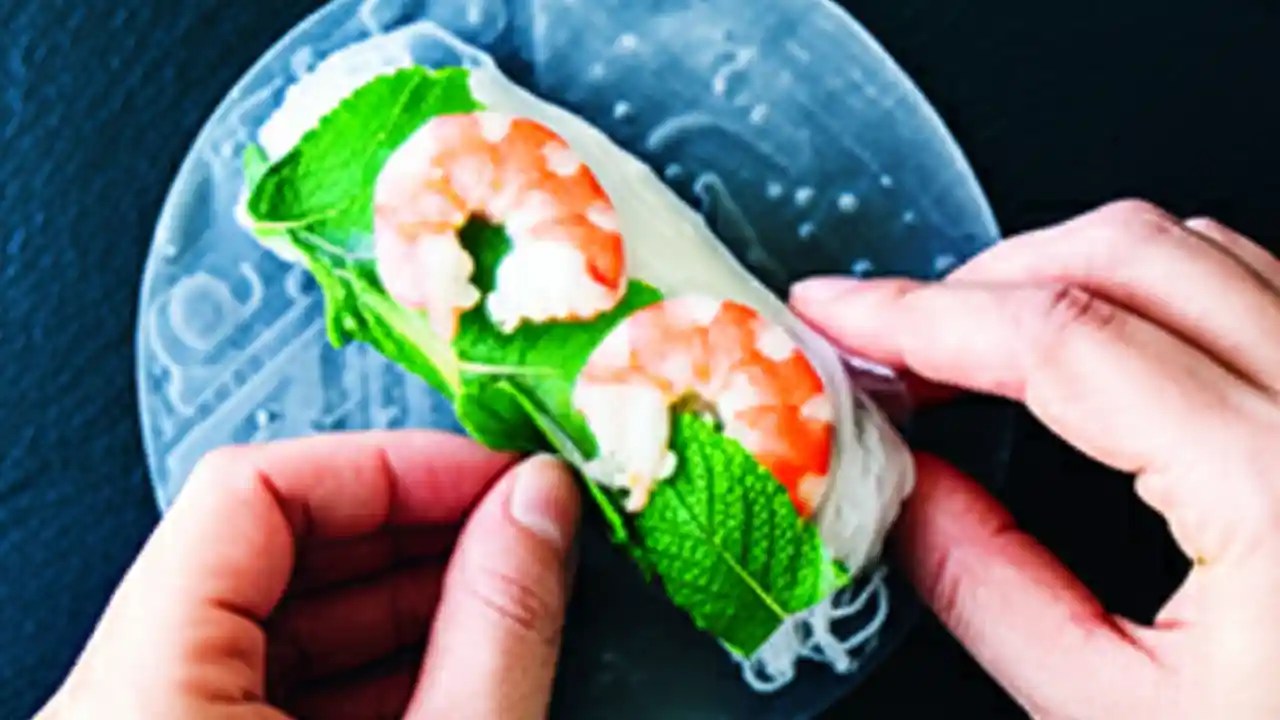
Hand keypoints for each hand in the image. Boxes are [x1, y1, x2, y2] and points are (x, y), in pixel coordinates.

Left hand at [38, 433, 579, 719]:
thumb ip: (497, 624)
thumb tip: (538, 505)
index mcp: (141, 696)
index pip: (250, 494)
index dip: (389, 466)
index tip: (491, 472)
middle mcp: (119, 708)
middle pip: (264, 548)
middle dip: (410, 529)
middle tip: (515, 524)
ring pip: (274, 616)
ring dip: (401, 595)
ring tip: (504, 590)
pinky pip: (271, 681)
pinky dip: (372, 664)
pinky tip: (458, 658)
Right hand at [792, 200, 1279, 718]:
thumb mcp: (1117, 718)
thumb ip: (987, 587)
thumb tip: (904, 481)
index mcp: (1277, 488)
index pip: (1059, 339)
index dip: (921, 314)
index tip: (841, 312)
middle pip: (1129, 252)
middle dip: (983, 278)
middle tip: (897, 336)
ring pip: (1195, 248)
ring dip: (1060, 271)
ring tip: (973, 339)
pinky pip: (1249, 283)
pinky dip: (1141, 288)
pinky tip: (1086, 342)